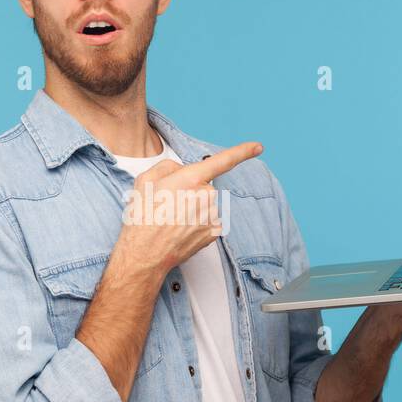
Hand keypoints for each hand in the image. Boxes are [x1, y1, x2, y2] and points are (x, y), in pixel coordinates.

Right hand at [112, 141, 263, 280]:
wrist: (145, 253)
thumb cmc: (143, 217)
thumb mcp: (146, 180)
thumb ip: (168, 166)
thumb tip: (181, 169)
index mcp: (190, 179)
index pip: (223, 161)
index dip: (243, 152)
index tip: (258, 147)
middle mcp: (206, 195)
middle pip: (205, 186)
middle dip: (190, 191)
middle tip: (169, 204)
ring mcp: (212, 215)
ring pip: (206, 204)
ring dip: (193, 208)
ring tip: (172, 219)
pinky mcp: (214, 232)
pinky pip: (208, 220)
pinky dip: (197, 223)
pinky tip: (181, 229)